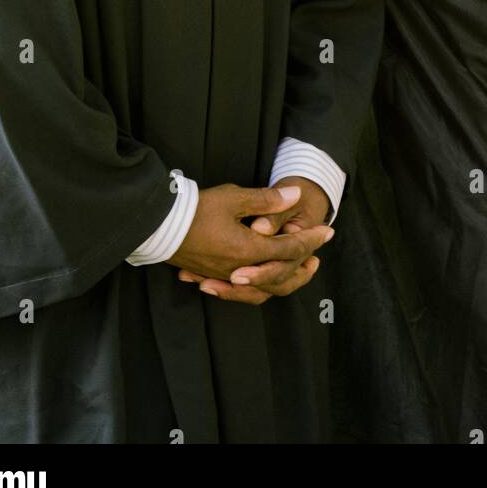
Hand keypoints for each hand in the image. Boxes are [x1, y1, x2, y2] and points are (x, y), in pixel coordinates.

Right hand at [168, 183, 333, 305]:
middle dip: (302, 265)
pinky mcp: (212, 276)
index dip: (311, 239)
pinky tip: (259, 279)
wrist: (158, 225)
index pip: (289, 249)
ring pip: (261, 289)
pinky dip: (257, 287)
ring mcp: (225, 277)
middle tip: (317, 254)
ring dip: (282, 280)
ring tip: (295, 269)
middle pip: (280, 277)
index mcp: (248, 250)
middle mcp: (240, 270)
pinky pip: (241, 291)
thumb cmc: (196, 209)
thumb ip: (266, 200)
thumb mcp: (234, 198)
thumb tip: (295, 196)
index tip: (328, 231)